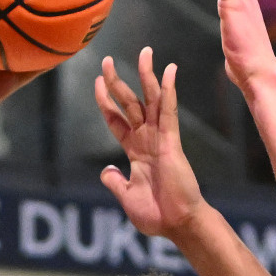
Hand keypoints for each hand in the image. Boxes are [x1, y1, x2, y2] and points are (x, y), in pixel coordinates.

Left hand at [95, 48, 204, 237]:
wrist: (178, 224)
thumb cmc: (157, 215)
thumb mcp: (126, 196)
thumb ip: (114, 181)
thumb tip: (106, 170)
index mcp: (135, 151)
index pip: (117, 119)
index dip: (106, 101)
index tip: (97, 82)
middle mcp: (147, 140)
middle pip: (130, 103)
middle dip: (117, 81)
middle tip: (106, 60)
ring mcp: (159, 138)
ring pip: (150, 100)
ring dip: (146, 76)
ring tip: (144, 52)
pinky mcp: (171, 142)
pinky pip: (167, 112)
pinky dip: (168, 91)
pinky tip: (169, 71)